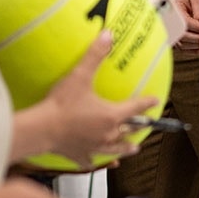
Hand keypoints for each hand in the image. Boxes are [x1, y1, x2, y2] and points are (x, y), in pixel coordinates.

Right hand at [17, 31, 157, 165]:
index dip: (146, 103)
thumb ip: (95, 55)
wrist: (43, 129)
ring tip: (133, 148)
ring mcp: (96, 147)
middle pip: (129, 131)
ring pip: (117, 149)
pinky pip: (94, 161)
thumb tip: (108, 35)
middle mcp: (108, 133)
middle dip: (139, 127)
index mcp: (112, 115)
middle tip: (145, 125)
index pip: (135, 108)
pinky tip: (101, 163)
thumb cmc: (62, 104)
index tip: (155, 100)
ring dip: (126, 148)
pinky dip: (100, 162)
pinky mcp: (81, 156)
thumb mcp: (80, 75)